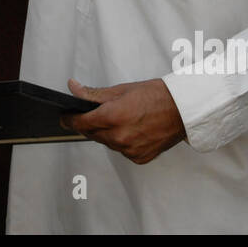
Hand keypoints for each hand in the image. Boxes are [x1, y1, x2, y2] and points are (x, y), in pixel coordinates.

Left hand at [59, 78, 186, 164]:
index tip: (65, 117)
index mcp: (113, 117)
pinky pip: (121, 150)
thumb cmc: (155, 95)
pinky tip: (130, 130)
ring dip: (106, 133)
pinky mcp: (139, 158)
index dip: (70, 119)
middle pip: (92, 133)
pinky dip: (121, 141)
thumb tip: (73, 88)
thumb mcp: (121, 90)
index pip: (81, 123)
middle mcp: (119, 137)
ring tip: (119, 119)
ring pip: (107, 142)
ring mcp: (130, 150)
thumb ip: (93, 94)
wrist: (183, 110)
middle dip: (89, 123)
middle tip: (94, 113)